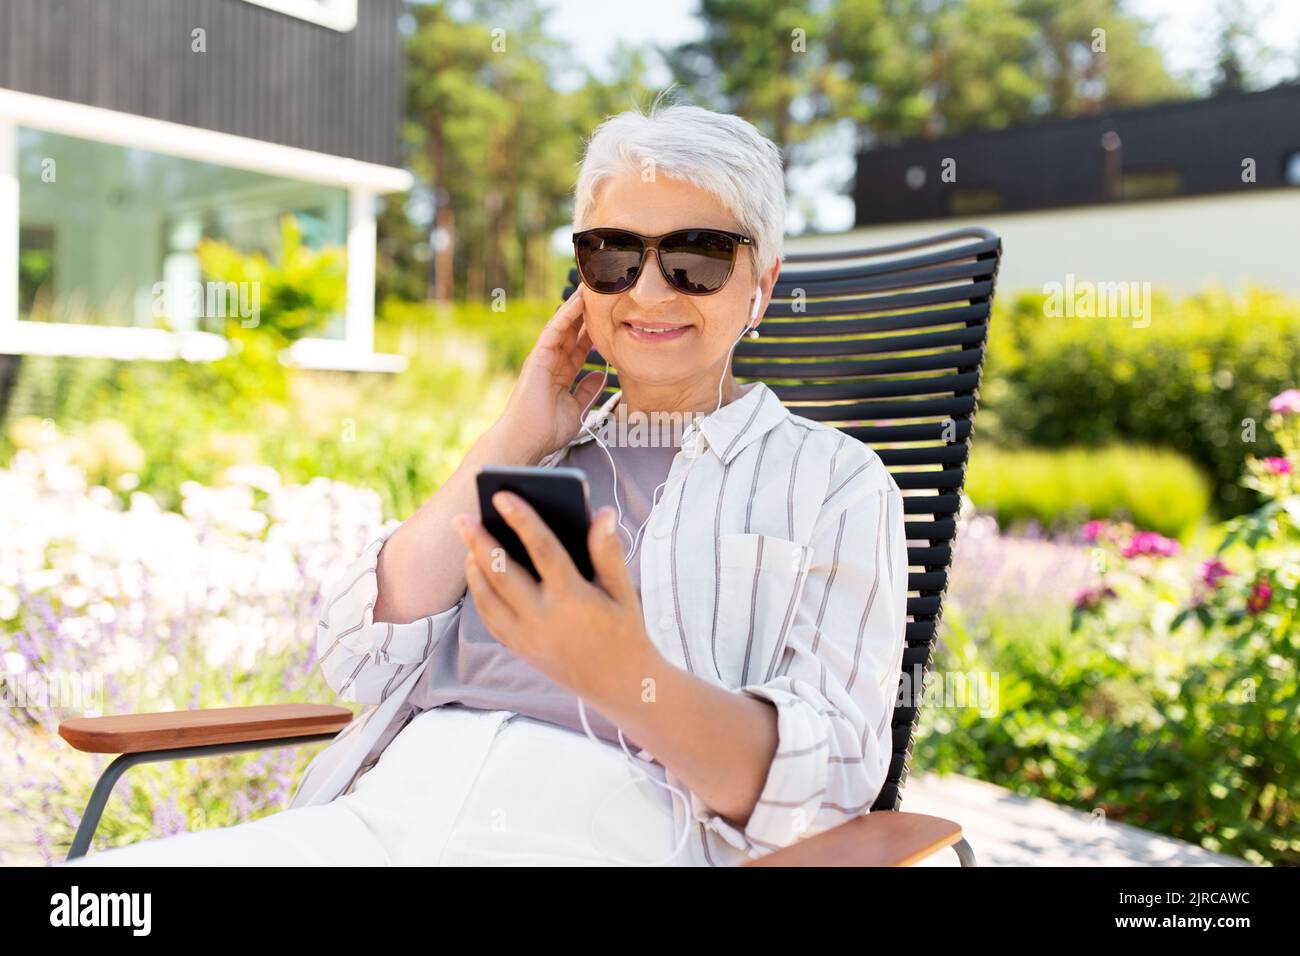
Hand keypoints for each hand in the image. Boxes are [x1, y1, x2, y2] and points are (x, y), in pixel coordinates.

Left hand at [451, 492, 660, 706]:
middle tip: (463, 518)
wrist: (618, 684)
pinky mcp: (520, 649)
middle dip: (479, 542)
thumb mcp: (623, 591)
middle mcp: (545, 619)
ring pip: (488, 597)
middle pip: (502, 574)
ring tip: (468, 541)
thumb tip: (601, 512)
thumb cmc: (624, 629)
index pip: (543, 549)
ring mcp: (528, 637)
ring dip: (474, 567)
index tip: (503, 495)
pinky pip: (489, 618)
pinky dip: (479, 593)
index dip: (523, 519)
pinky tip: (477, 572)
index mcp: (574, 599)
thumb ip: (608, 551)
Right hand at [488, 285, 607, 464]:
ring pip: (564, 326)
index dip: (596, 333)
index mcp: (562, 374)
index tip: (612, 318)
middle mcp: (553, 362)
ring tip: (593, 286)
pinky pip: (554, 330)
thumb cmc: (548, 430)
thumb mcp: (578, 409)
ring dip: (578, 306)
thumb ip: (588, 391)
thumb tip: (601, 375)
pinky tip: (579, 301)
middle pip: (574, 332)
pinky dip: (567, 315)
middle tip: (605, 294)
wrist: (528, 439)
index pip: (582, 348)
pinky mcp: (538, 356)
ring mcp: (544, 357)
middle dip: (589, 314)